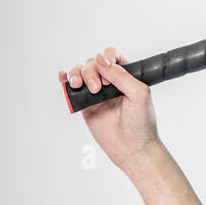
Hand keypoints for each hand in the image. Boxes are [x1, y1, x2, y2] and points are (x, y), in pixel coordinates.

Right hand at [59, 47, 160, 172]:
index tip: (107, 70)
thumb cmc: (142, 123)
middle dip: (90, 71)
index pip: (113, 56)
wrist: (133, 148)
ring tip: (79, 86)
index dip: (106, 58)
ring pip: (80, 73)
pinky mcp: (86, 105)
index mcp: (127, 76)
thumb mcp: (139, 94)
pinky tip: (63, 78)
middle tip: (97, 89)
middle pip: (93, 63)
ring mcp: (97, 93)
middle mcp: (111, 82)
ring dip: (76, 74)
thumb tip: (101, 60)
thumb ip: (121, 76)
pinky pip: (72, 89)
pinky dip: (65, 80)